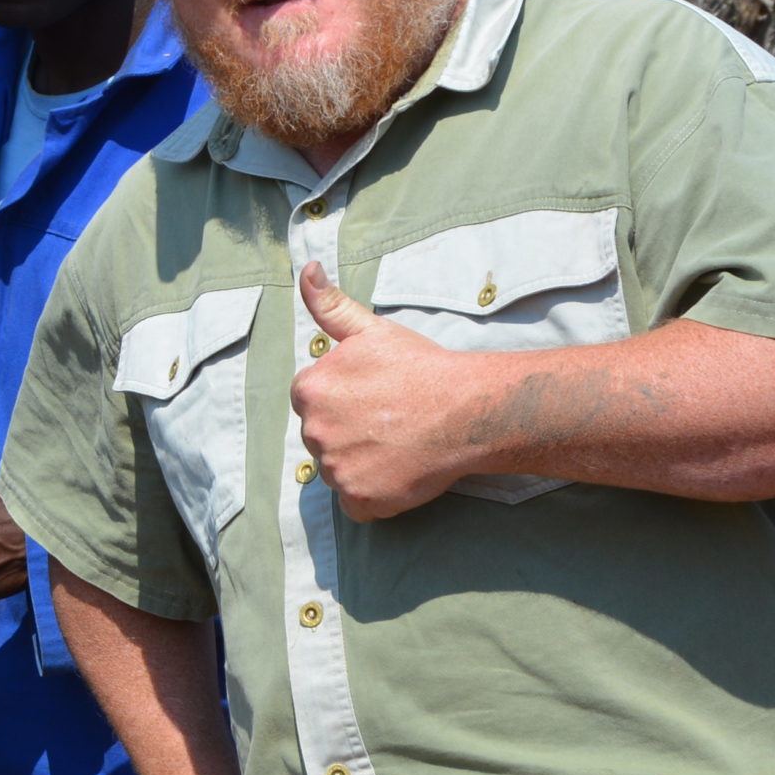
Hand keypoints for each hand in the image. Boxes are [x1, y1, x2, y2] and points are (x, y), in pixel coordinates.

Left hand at [291, 263, 470, 520]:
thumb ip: (329, 305)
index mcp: (308, 389)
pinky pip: (356, 504)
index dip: (343, 400)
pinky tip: (400, 472)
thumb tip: (306, 270)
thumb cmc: (422, 368)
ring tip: (398, 444)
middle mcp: (313, 430)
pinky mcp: (359, 498)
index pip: (311, 401)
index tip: (374, 397)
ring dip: (361, 462)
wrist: (468, 410)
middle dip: (348, 431)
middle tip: (390, 421)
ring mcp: (335, 468)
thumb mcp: (371, 330)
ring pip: (338, 470)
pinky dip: (374, 495)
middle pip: (321, 437)